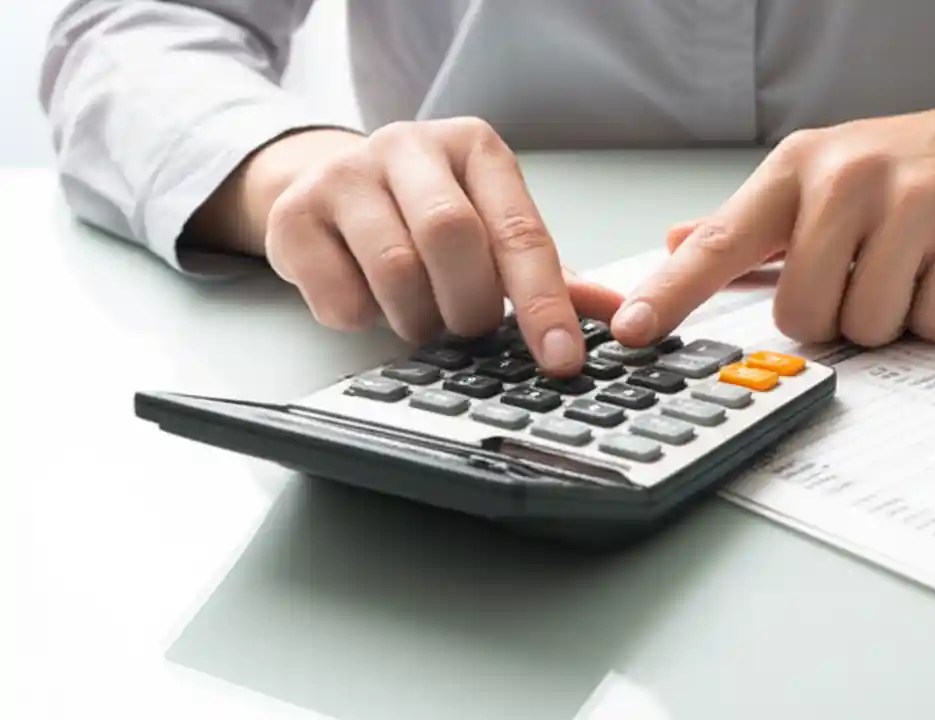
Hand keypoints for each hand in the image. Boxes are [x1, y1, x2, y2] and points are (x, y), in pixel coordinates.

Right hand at [189, 119, 622, 375]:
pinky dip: (364, 320)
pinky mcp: (294, 215)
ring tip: (421, 317)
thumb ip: (548, 270)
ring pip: (395, 269)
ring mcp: (345, 174)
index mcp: (474, 148)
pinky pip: (340, 296)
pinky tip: (369, 300)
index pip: (519, 231)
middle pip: (452, 238)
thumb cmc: (424, 211)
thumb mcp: (491, 226)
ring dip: (418, 318)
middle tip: (468, 326)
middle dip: (469, 305)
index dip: (543, 303)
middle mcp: (410, 146)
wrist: (326, 184)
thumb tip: (614, 312)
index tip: (561, 358)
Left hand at [611, 80, 934, 347]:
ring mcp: (914, 202)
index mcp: (799, 169)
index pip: (722, 240)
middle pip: (803, 313)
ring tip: (911, 268)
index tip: (631, 330)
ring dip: (891, 318)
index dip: (672, 291)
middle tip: (863, 276)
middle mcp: (849, 178)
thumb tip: (677, 239)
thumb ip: (752, 224)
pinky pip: (933, 324)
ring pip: (869, 326)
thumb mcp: (823, 178)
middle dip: (834, 315)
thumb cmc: (908, 168)